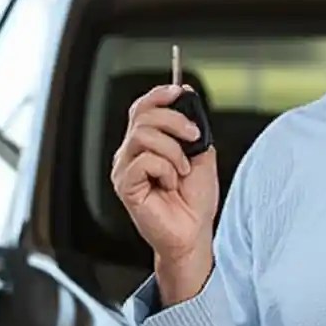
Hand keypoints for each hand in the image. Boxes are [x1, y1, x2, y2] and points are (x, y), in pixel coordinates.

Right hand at [110, 84, 218, 272]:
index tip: (179, 92)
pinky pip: (144, 161)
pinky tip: (170, 184)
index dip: (158, 95)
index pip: (142, 108)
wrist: (193, 232)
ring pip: (144, 135)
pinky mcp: (124, 185)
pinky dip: (166, 169)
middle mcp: (130, 153)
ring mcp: (124, 168)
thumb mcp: (201, 154)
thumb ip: (192, 128)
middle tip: (193, 137)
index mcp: (146, 143)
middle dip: (175, 121)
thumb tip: (185, 96)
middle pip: (142, 115)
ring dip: (173, 150)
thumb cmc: (194, 200)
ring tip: (182, 170)